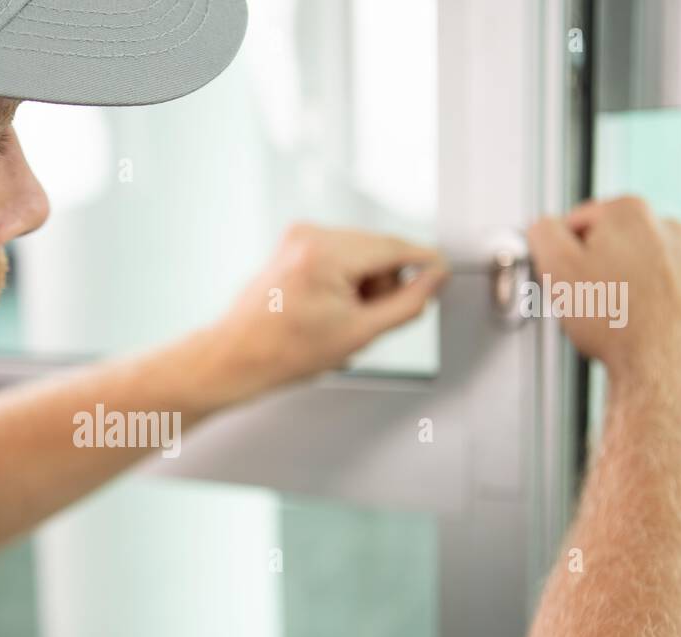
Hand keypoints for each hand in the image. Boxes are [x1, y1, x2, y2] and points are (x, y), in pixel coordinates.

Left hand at [207, 222, 447, 402]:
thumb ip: (407, 303)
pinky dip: (344, 278)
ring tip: (338, 314)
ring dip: (363, 282)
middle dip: (383, 282)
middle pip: (379, 248)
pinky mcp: (294, 243)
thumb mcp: (360, 333)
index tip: (442, 272)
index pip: (394, 246)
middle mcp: (309, 235)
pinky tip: (327, 304)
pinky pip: (340, 254)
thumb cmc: (285, 352)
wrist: (238, 356)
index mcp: (325, 254)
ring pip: (361, 251)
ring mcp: (299, 236)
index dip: (424, 262)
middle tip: (362, 318)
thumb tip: (434, 278)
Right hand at [526, 196, 680, 388]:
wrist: (667, 361)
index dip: (557, 254)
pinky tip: (623, 325)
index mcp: (627, 210)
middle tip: (576, 300)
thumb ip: (542, 234)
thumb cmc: (618, 318)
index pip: (572, 223)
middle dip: (584, 270)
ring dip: (607, 289)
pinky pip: (645, 289)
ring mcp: (680, 255)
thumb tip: (542, 228)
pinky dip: (630, 304)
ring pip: (623, 267)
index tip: (557, 277)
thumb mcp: (557, 267)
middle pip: (601, 243)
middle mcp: (661, 225)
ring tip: (601, 318)